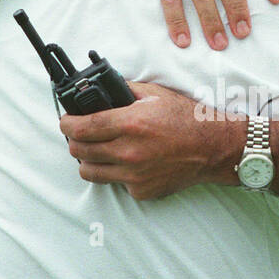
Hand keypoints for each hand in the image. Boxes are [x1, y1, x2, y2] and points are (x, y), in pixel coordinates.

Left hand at [59, 81, 242, 199]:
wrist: (213, 148)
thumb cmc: (187, 119)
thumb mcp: (156, 95)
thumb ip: (125, 89)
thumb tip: (100, 88)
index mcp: (130, 123)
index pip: (81, 127)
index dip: (66, 124)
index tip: (65, 121)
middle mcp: (129, 152)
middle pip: (79, 151)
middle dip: (74, 140)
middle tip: (80, 134)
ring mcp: (134, 175)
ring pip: (90, 172)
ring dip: (89, 159)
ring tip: (98, 150)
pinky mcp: (141, 190)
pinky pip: (115, 182)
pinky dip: (115, 173)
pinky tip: (128, 162)